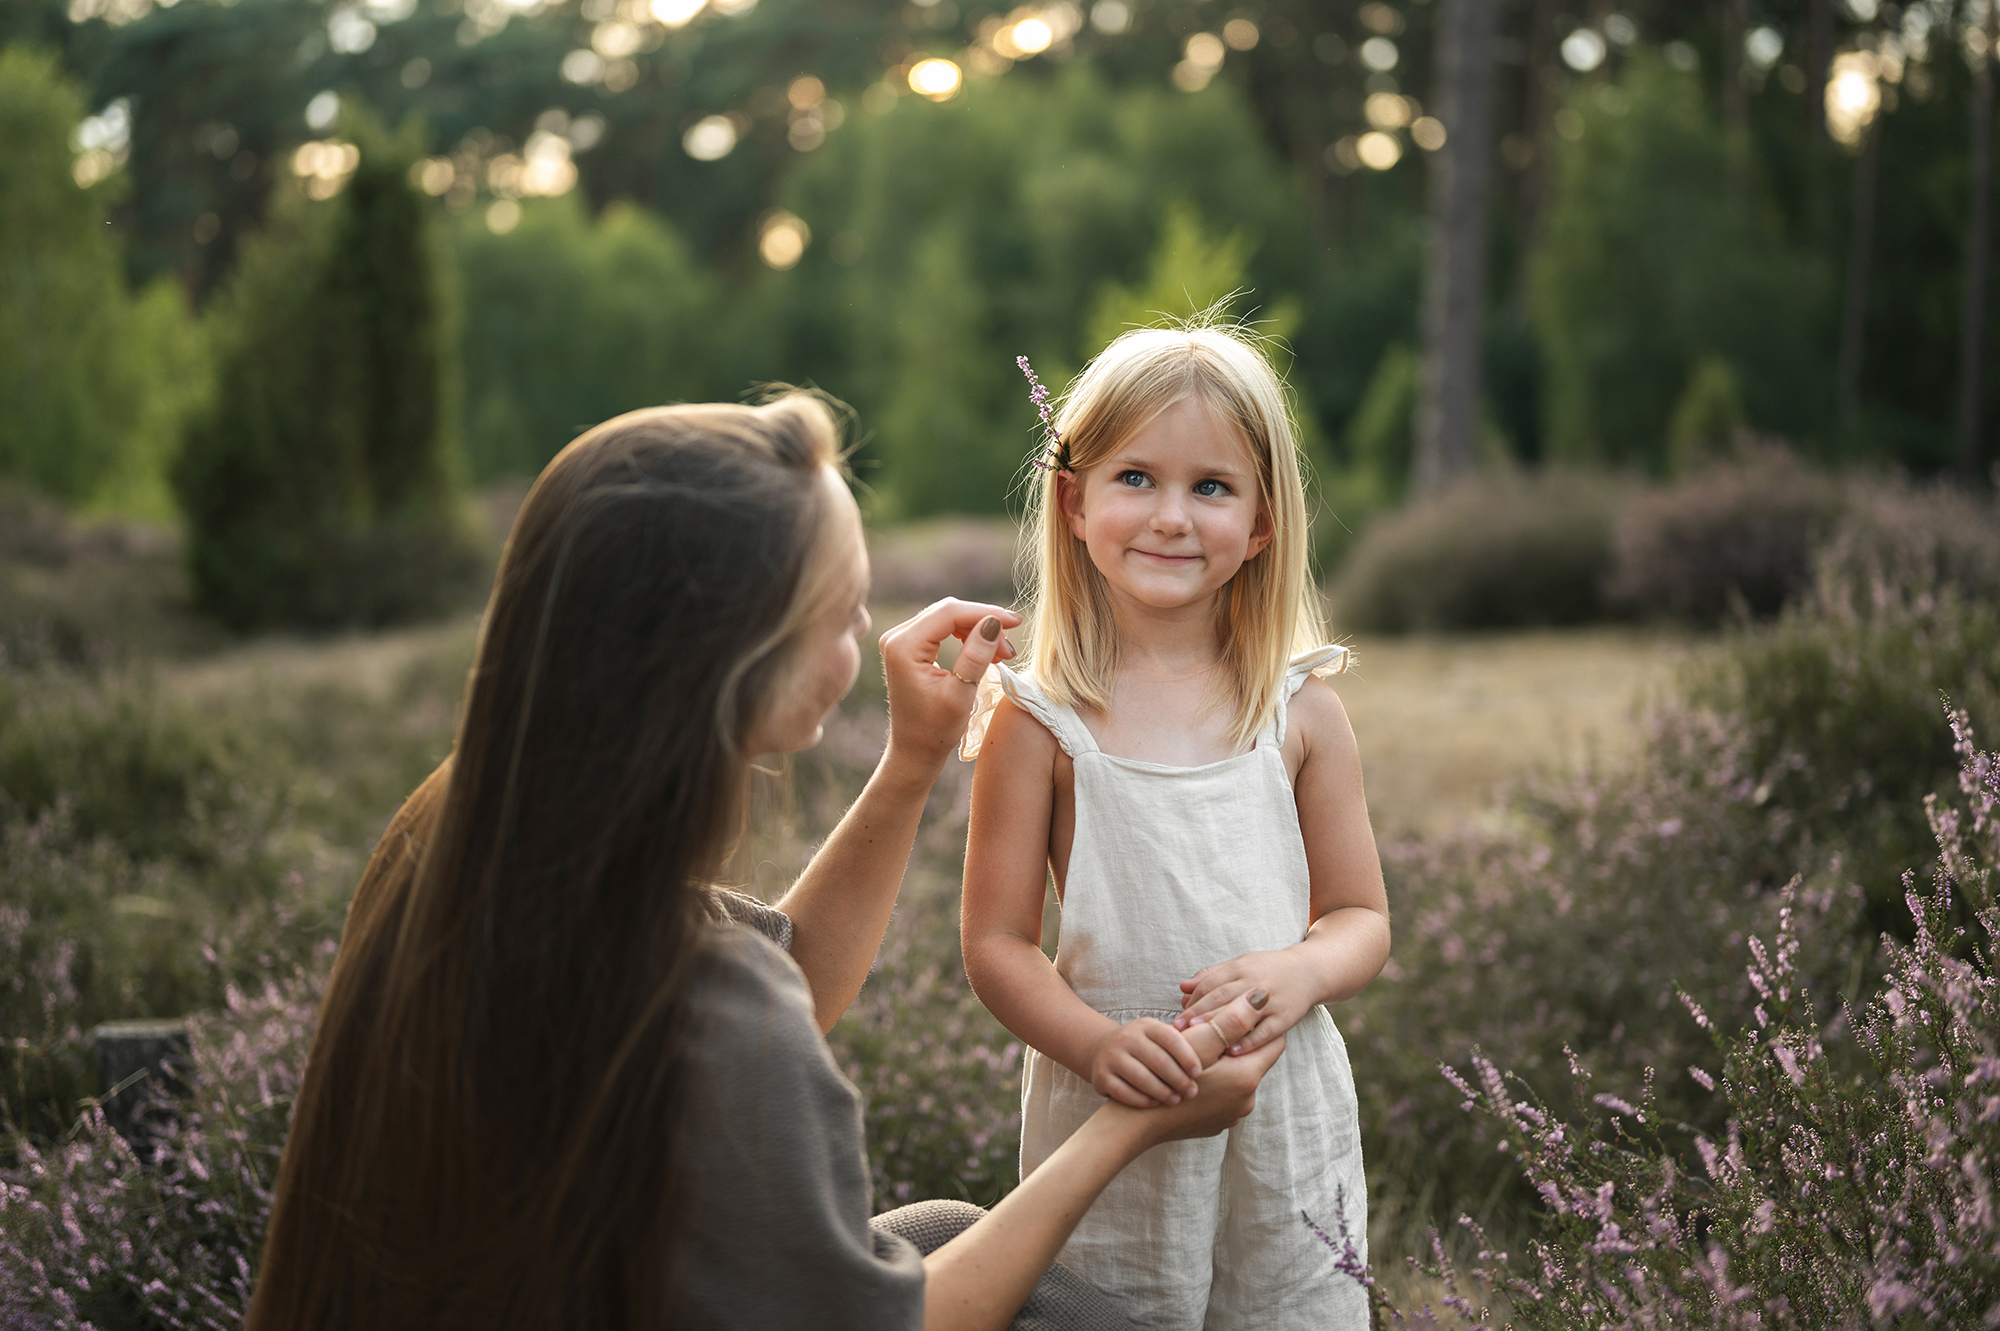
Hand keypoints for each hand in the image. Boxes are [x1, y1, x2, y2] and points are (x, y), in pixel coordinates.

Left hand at [877, 599, 1019, 778]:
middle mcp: (897, 637)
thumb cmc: (935, 731)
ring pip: (948, 618)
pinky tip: (986, 653)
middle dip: (983, 624)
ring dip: (978, 631)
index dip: (986, 613)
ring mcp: (901, 640)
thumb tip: (993, 622)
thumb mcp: (960, 695)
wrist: (914, 751)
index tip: (1017, 622)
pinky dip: (967, 637)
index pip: (949, 613)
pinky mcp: (909, 646)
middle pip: (948, 612)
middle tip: (1009, 649)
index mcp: (903, 646)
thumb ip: (975, 657)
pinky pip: (942, 629)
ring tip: (1001, 655)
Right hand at [1087, 1018, 1203, 1107]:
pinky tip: (1155, 1104)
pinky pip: (1124, 1092)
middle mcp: (1127, 1037)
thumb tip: (1223, 1052)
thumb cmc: (1146, 1050)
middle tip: (1192, 1092)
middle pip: (1158, 1060)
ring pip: (1142, 1078)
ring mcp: (1112, 1057)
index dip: (1188, 1057)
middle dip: (1179, 1079)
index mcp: (1146, 1025)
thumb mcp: (1160, 1039)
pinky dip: (1142, 1100)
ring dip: (1163, 1092)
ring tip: (1176, 1100)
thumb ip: (1184, 1044)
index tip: (1198, 1073)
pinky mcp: (1101, 1076)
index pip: (1171, 1038)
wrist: (1104, 1052)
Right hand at [1128, 1032, 1286, 1147]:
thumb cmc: (1161, 1076)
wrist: (1134, 1124)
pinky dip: (1209, 1087)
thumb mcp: (1197, 1041)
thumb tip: (1262, 996)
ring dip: (1220, 1067)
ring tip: (1195, 1058)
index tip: (1237, 1019)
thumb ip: (1231, 1019)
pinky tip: (1187, 1079)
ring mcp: (1230, 1118)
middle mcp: (1245, 1102)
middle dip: (1234, 1048)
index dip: (1257, 1028)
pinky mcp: (1214, 1127)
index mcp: (1246, 1078)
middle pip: (1251, 1062)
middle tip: (1208, 1036)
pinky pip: (1219, 1099)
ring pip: (1234, 1080)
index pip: (1275, 1043)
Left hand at [1174, 948, 1316, 1056]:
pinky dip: (1249, 1041)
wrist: (1308, 972)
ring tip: (1200, 1039)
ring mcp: (1271, 1000)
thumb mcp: (1240, 966)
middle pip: (1222, 998)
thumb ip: (1211, 976)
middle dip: (1199, 1014)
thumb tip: (1183, 987)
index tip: (1176, 1020)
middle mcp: (1254, 982)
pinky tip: (1233, 1052)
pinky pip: (1265, 1031)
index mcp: (1240, 968)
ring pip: (1242, 1013)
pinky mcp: (1285, 1017)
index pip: (1211, 985)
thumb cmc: (1267, 970)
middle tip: (1179, 1032)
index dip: (1192, 1002)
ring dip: (1219, 1026)